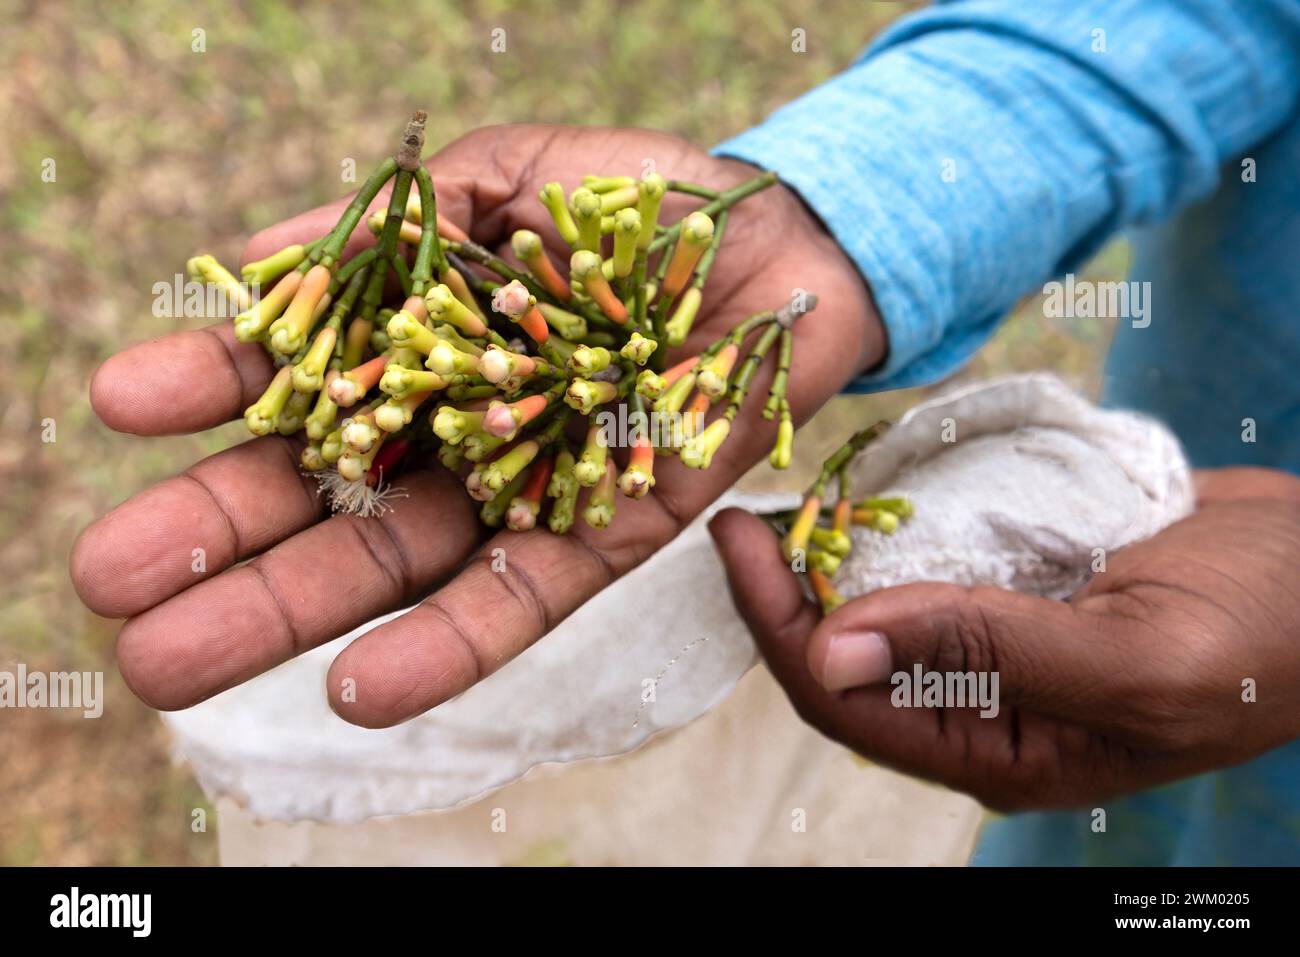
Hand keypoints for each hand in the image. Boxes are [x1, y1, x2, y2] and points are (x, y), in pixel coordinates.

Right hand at [71, 124, 882, 725]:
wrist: (776, 242)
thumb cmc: (633, 203)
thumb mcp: (495, 183)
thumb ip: (387, 234)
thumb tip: (251, 264)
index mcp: (418, 352)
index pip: (298, 382)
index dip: (213, 391)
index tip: (119, 404)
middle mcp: (455, 435)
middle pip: (322, 498)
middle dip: (214, 541)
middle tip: (107, 585)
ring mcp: (523, 494)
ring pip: (392, 568)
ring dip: (285, 618)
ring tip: (167, 661)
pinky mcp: (603, 538)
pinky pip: (516, 604)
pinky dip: (440, 648)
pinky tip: (352, 689)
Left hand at [710, 467, 1299, 808]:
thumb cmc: (1266, 632)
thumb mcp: (1135, 656)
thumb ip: (987, 652)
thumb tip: (835, 647)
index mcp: (998, 750)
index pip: (846, 702)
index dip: (777, 625)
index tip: (735, 539)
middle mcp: (981, 705)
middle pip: (846, 655)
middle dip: (787, 589)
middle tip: (747, 509)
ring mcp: (995, 644)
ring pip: (878, 607)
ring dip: (831, 554)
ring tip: (788, 497)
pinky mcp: (1014, 588)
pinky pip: (928, 562)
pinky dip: (889, 527)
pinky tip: (863, 489)